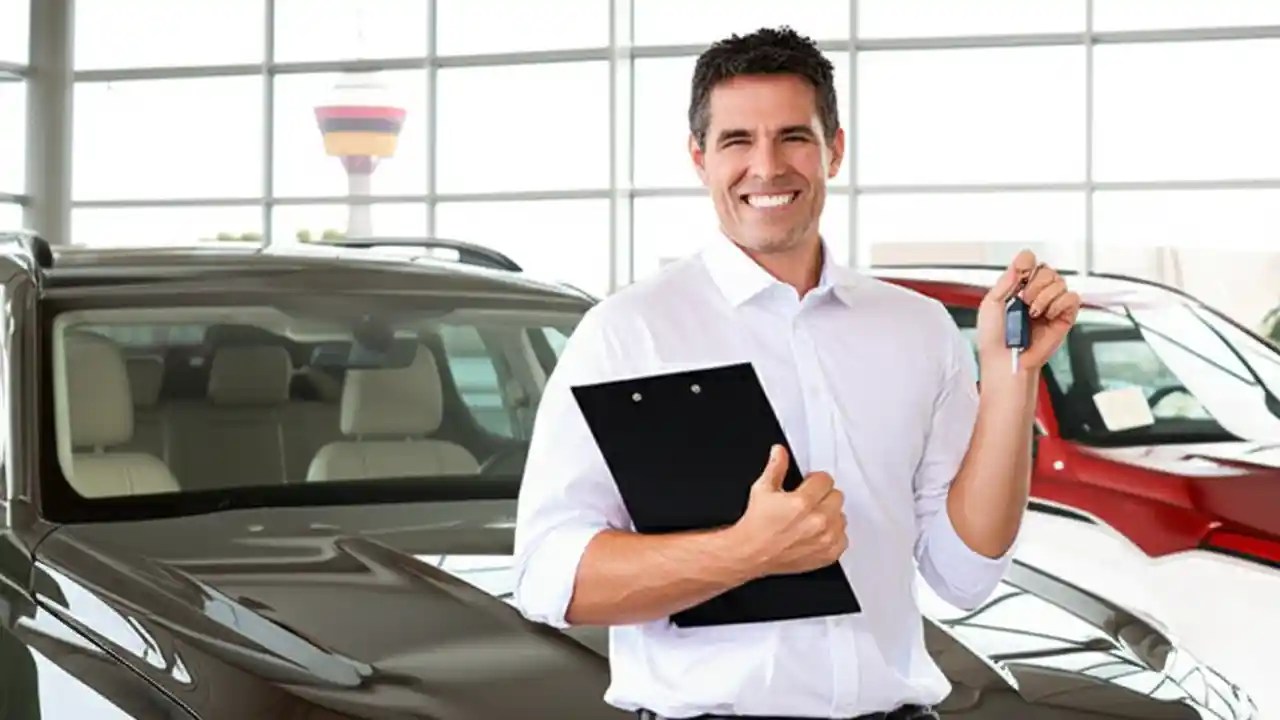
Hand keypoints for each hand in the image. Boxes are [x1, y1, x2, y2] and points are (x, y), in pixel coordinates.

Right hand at [730, 445, 847, 576]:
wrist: (752, 553)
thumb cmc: (756, 525)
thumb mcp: (762, 490)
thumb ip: (775, 467)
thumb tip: (780, 452)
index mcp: (802, 502)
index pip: (825, 479)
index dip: (814, 480)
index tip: (808, 485)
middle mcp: (817, 521)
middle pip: (836, 496)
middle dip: (822, 496)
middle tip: (807, 503)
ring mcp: (825, 539)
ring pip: (841, 516)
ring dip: (829, 515)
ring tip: (811, 519)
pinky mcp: (828, 554)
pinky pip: (843, 537)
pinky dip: (833, 535)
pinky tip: (817, 533)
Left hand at [977, 249, 1080, 371]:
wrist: (1006, 359)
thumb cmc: (994, 337)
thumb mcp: (991, 304)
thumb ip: (1006, 281)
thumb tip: (1019, 263)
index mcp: (1017, 286)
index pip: (1029, 261)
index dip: (1026, 265)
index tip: (1019, 277)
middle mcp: (1035, 293)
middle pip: (1046, 269)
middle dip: (1035, 283)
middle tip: (1024, 301)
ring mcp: (1051, 304)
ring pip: (1060, 281)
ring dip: (1045, 295)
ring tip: (1033, 313)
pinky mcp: (1064, 316)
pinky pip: (1072, 297)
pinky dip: (1060, 303)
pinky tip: (1048, 314)